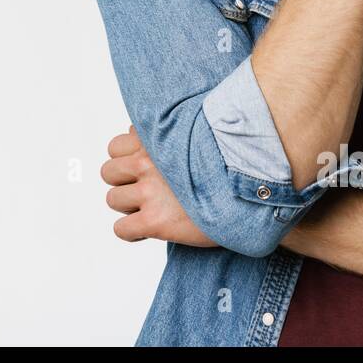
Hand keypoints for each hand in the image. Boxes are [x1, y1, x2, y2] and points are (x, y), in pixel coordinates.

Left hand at [101, 126, 218, 247]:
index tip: (145, 169)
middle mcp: (148, 163)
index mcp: (158, 141)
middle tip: (145, 190)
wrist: (253, 194)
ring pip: (112, 200)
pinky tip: (149, 230)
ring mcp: (150, 192)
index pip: (116, 145)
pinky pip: (121, 230)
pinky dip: (131, 232)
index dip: (128, 158)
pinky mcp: (155, 221)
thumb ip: (173, 131)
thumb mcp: (201, 133)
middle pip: (108, 172)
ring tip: (150, 209)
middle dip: (124, 182)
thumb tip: (149, 130)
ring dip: (128, 206)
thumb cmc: (229, 163)